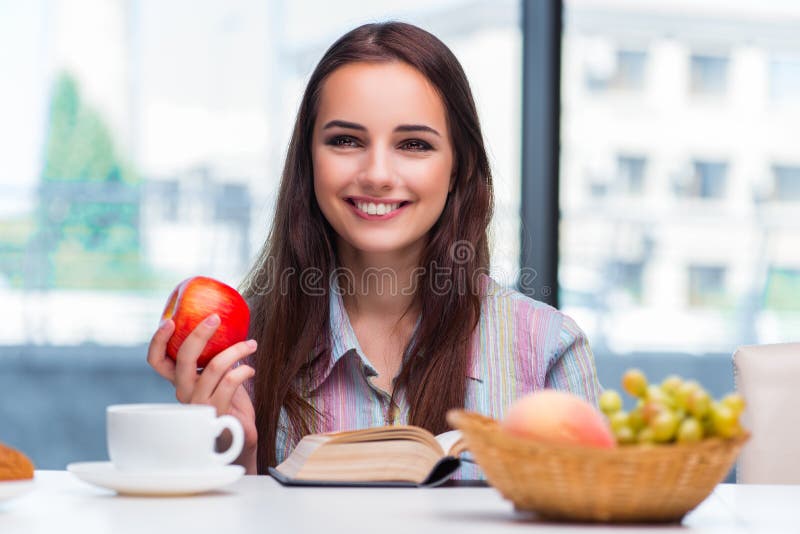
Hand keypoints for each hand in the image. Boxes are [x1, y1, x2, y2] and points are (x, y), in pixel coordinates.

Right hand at [146, 314, 257, 465]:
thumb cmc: (230, 399)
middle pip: (183, 358)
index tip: (171, 321)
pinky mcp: (217, 412)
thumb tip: (226, 320)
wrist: (240, 434)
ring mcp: (199, 403)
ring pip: (213, 367)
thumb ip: (215, 354)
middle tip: (216, 317)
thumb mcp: (219, 372)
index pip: (157, 360)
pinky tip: (251, 369)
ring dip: (236, 350)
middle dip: (199, 334)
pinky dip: (243, 370)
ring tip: (251, 344)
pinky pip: (230, 383)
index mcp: (180, 379)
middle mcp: (184, 391)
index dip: (158, 341)